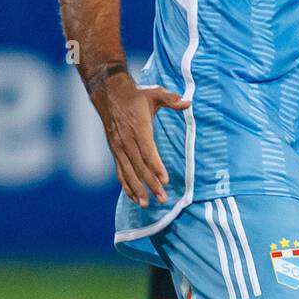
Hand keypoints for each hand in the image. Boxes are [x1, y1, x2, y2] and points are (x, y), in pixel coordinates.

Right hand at [89, 71, 189, 207]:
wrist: (110, 95)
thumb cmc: (136, 96)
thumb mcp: (155, 93)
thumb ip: (171, 99)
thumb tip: (188, 103)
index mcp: (139, 128)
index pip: (147, 151)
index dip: (156, 167)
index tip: (164, 180)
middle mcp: (127, 141)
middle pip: (139, 167)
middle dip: (150, 184)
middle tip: (162, 198)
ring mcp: (119, 148)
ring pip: (128, 172)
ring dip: (137, 190)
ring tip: (146, 204)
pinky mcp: (115, 151)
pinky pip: (120, 171)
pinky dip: (126, 185)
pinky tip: (133, 197)